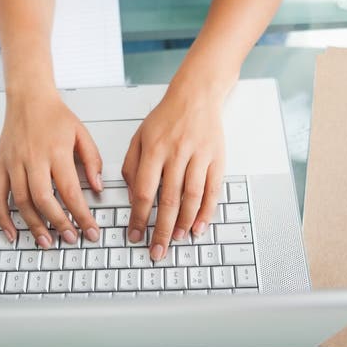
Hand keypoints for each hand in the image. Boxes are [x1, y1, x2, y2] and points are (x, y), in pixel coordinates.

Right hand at [0, 91, 102, 247]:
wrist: (28, 98)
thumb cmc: (55, 115)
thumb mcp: (81, 133)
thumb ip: (92, 160)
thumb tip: (97, 187)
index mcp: (56, 151)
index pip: (70, 190)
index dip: (81, 215)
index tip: (90, 230)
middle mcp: (33, 158)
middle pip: (44, 199)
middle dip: (58, 224)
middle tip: (70, 239)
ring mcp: (14, 163)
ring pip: (21, 201)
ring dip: (34, 225)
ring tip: (46, 241)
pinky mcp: (1, 165)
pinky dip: (3, 217)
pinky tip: (12, 232)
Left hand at [121, 84, 226, 260]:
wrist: (197, 95)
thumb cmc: (166, 117)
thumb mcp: (139, 136)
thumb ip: (131, 164)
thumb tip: (130, 194)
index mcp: (154, 149)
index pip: (143, 191)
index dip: (137, 217)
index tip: (134, 234)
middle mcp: (176, 153)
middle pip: (167, 200)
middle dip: (160, 230)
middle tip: (156, 251)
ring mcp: (198, 157)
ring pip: (190, 198)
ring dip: (182, 224)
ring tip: (175, 240)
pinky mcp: (216, 159)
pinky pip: (212, 191)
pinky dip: (206, 212)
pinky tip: (198, 226)